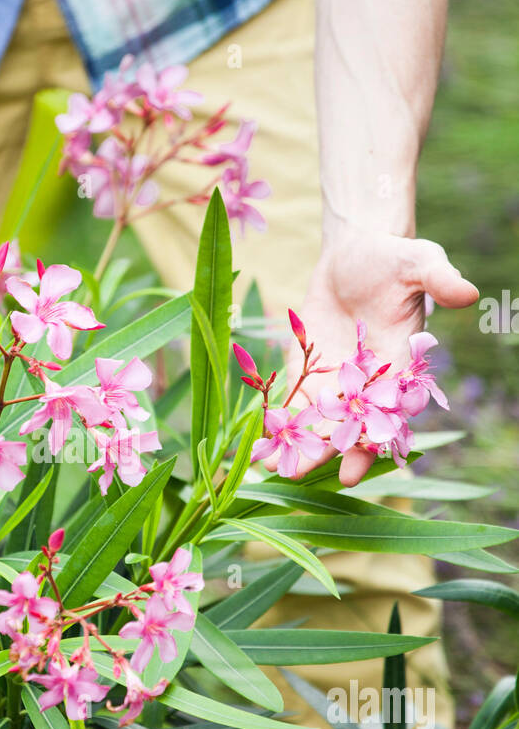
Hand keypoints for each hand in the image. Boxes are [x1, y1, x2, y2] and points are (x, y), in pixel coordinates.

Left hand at [264, 230, 478, 486]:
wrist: (355, 252)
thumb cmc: (392, 258)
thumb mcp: (418, 262)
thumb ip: (440, 279)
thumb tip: (469, 293)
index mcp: (400, 365)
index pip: (391, 408)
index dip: (378, 436)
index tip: (362, 460)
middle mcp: (369, 382)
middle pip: (354, 425)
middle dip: (336, 451)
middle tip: (316, 475)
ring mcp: (338, 381)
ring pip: (321, 422)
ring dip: (301, 447)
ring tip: (276, 469)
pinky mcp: (310, 372)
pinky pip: (295, 404)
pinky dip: (280, 424)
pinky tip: (259, 448)